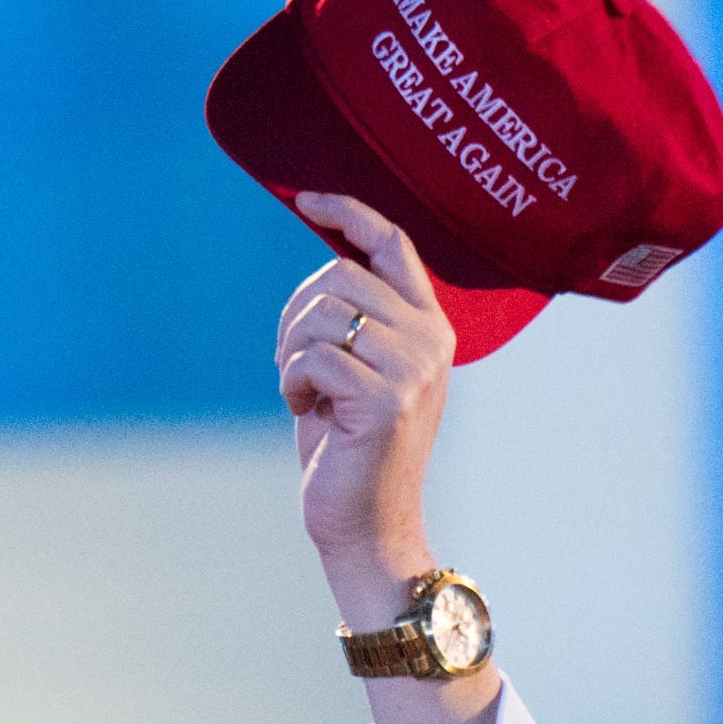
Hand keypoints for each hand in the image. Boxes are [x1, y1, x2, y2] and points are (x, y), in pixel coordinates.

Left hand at [273, 193, 500, 723]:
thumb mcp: (356, 367)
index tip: (307, 198)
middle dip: (296, 314)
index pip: (393, 244)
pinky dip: (292, 382)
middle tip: (294, 363)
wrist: (366, 525)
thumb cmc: (348, 445)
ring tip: (304, 390)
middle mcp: (431, 341)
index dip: (348, 212)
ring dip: (291, 351)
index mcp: (430, 326)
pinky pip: (311, 358)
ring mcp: (413, 370)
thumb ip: (353, 314)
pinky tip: (307, 411)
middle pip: (340, 276)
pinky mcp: (387, 401)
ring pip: (322, 313)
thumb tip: (327, 250)